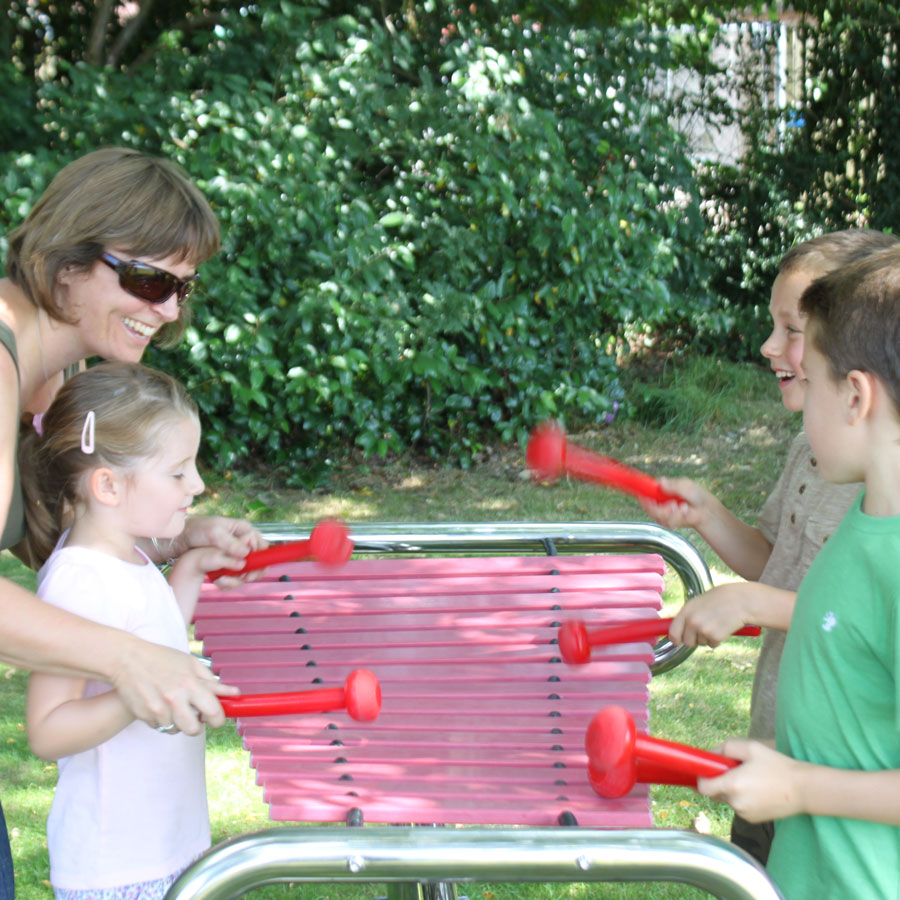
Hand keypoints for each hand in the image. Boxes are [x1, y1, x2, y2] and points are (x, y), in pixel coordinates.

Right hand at [109, 635, 238, 734]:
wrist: (128, 659)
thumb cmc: (162, 659)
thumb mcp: (191, 664)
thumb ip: (212, 681)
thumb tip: (234, 694)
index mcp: (190, 684)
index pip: (214, 712)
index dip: (219, 718)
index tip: (217, 717)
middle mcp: (175, 699)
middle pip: (194, 730)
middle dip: (198, 725)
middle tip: (195, 715)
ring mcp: (157, 709)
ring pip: (176, 730)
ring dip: (179, 722)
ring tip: (175, 705)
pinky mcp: (144, 716)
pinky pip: (160, 727)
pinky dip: (163, 720)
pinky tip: (160, 704)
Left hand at [173, 516, 267, 586]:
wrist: (179, 539)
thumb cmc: (196, 529)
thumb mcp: (214, 534)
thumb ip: (231, 544)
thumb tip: (247, 554)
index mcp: (244, 530)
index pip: (262, 546)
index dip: (261, 559)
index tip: (251, 569)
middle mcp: (243, 541)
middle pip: (258, 560)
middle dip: (252, 572)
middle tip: (242, 579)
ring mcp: (235, 553)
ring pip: (247, 570)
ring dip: (238, 578)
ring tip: (224, 581)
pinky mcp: (227, 562)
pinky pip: (236, 574)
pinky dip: (229, 580)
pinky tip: (218, 580)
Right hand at [639, 477, 714, 530]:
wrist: (706, 510)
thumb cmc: (697, 495)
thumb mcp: (686, 486)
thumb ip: (673, 485)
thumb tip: (661, 482)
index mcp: (661, 489)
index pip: (645, 491)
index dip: (640, 494)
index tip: (642, 496)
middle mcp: (659, 501)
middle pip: (648, 506)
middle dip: (660, 508)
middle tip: (673, 504)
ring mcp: (662, 512)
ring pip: (657, 515)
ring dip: (672, 513)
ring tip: (684, 507)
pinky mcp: (667, 522)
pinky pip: (665, 522)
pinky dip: (677, 518)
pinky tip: (685, 512)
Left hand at [668, 582, 754, 647]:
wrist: (741, 600)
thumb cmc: (719, 600)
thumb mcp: (698, 603)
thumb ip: (688, 616)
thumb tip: (677, 631)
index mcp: (686, 611)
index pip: (673, 632)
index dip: (675, 639)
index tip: (678, 641)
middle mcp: (692, 621)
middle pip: (687, 642)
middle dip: (694, 639)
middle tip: (704, 629)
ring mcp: (704, 630)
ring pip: (700, 644)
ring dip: (707, 638)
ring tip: (716, 623)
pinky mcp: (716, 637)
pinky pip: (712, 645)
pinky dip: (717, 640)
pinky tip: (723, 628)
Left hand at [697, 739, 803, 822]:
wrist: (803, 789)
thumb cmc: (777, 765)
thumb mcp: (751, 748)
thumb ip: (726, 748)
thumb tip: (711, 754)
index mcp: (733, 785)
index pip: (703, 788)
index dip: (702, 778)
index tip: (707, 771)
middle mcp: (736, 802)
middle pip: (715, 793)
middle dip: (719, 781)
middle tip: (735, 771)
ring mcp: (744, 814)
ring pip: (728, 800)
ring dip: (732, 790)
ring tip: (751, 780)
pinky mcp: (753, 820)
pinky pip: (739, 807)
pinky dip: (742, 799)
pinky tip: (757, 790)